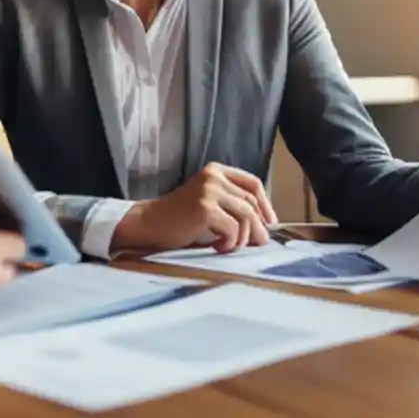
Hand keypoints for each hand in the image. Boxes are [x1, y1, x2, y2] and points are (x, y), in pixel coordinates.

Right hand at [112, 163, 278, 253]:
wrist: (150, 223)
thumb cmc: (180, 218)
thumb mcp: (209, 202)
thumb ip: (232, 204)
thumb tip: (265, 226)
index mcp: (216, 171)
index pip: (252, 183)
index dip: (265, 204)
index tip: (269, 222)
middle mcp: (213, 177)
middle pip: (251, 202)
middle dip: (257, 227)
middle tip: (256, 243)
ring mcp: (208, 191)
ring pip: (246, 217)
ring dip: (243, 238)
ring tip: (230, 246)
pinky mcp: (205, 209)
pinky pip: (233, 230)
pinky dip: (229, 243)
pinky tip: (217, 246)